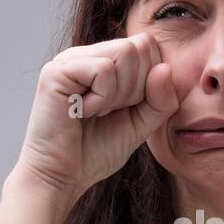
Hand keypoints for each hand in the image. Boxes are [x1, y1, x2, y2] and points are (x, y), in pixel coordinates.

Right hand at [15, 31, 177, 210]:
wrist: (62, 177)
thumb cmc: (95, 152)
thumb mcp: (141, 124)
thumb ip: (161, 100)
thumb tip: (166, 67)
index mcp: (105, 61)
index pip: (147, 45)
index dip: (150, 80)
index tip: (124, 108)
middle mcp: (86, 54)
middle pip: (139, 46)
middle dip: (137, 88)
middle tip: (109, 112)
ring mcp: (69, 59)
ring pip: (125, 54)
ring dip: (120, 94)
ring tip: (96, 112)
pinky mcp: (57, 71)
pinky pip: (104, 70)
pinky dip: (103, 98)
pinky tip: (83, 112)